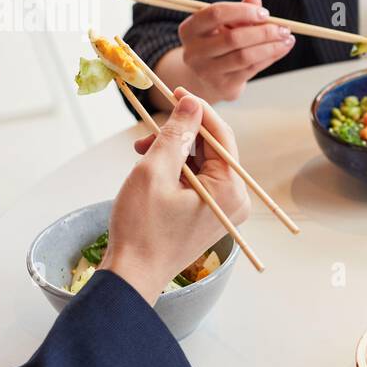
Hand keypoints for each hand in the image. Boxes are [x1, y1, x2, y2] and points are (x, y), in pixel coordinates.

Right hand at [102, 90, 250, 302]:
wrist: (132, 275)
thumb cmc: (142, 229)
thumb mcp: (154, 171)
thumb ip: (176, 134)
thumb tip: (192, 103)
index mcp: (229, 190)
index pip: (221, 136)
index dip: (198, 111)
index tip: (176, 92)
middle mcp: (234, 199)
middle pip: (212, 149)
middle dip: (180, 133)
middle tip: (150, 127)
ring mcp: (222, 208)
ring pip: (200, 163)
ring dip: (173, 151)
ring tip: (141, 151)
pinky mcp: (207, 214)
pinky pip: (195, 180)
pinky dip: (174, 169)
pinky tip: (150, 166)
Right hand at [158, 0, 293, 103]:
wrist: (208, 77)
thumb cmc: (218, 43)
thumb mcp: (225, 24)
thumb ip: (239, 11)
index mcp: (190, 29)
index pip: (215, 14)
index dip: (242, 11)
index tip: (264, 13)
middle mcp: (193, 52)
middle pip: (233, 38)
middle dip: (263, 32)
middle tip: (284, 28)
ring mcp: (206, 71)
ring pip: (244, 56)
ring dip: (271, 47)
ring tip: (287, 39)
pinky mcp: (222, 85)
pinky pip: (251, 69)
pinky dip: (270, 57)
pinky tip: (282, 49)